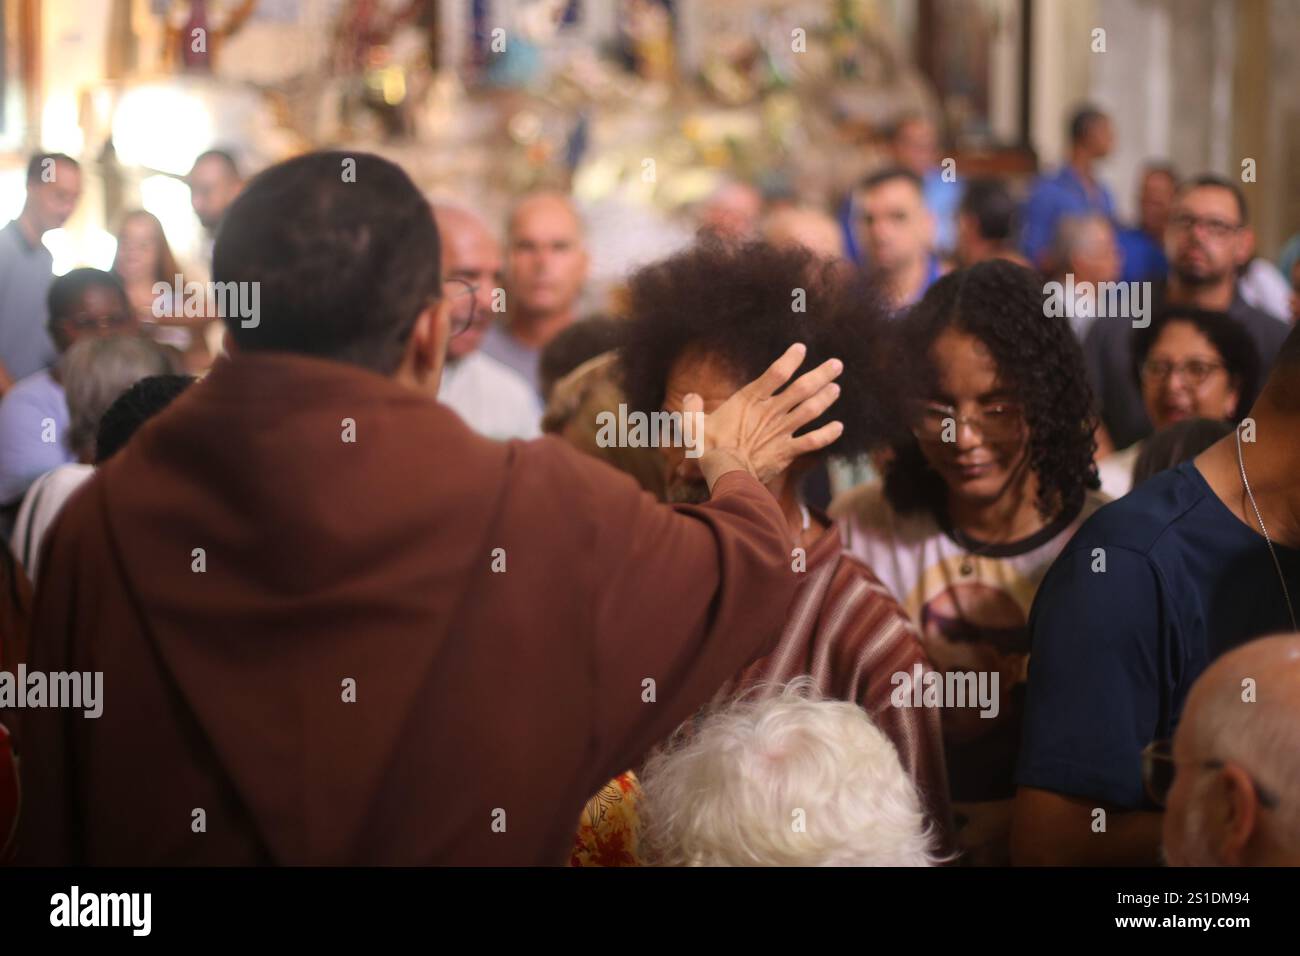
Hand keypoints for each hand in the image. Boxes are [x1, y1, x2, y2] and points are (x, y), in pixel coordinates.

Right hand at [689, 343, 843, 489]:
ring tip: (836, 388)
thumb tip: (690, 397)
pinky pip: (813, 441)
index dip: (791, 358)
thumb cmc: (709, 449)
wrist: (726, 474)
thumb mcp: (693, 426)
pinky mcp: (788, 451)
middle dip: (821, 374)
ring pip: (811, 410)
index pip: (776, 372)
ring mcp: (782, 431)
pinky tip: (838, 428)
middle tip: (836, 364)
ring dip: (826, 398)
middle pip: (802, 388)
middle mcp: (771, 411)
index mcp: (750, 400)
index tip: (801, 348)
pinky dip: (828, 434)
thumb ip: (691, 409)